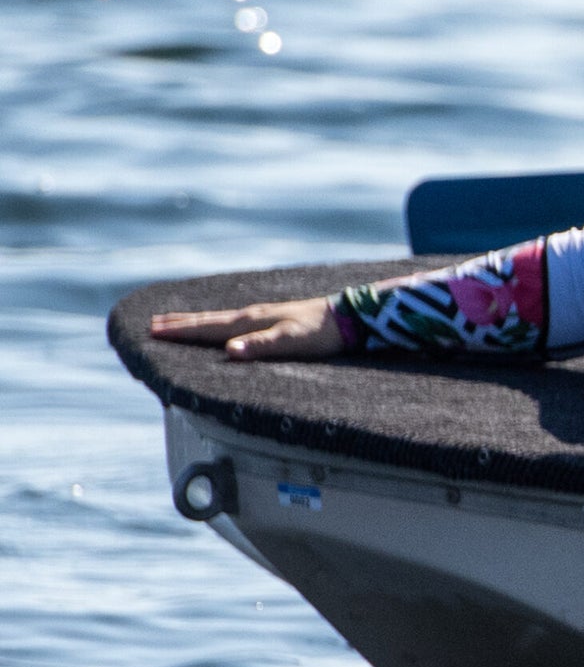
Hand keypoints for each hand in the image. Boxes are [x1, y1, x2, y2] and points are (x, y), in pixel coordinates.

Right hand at [149, 296, 346, 359]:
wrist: (349, 318)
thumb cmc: (321, 334)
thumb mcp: (292, 342)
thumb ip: (261, 346)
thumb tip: (229, 352)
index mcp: (250, 322)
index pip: (207, 328)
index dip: (180, 332)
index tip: (152, 332)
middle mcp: (251, 315)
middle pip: (207, 320)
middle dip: (179, 324)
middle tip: (150, 324)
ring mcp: (261, 315)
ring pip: (218, 318)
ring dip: (194, 320)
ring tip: (173, 321)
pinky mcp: (272, 318)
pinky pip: (233, 321)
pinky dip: (216, 322)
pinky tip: (219, 325)